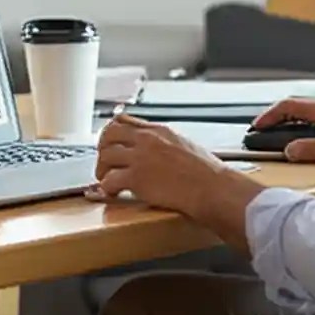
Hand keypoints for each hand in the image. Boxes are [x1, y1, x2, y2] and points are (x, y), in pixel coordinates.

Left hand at [92, 114, 233, 213]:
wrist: (212, 188)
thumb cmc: (207, 173)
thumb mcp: (185, 145)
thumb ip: (165, 144)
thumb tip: (157, 152)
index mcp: (159, 131)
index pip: (124, 121)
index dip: (111, 132)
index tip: (109, 143)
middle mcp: (146, 140)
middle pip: (109, 134)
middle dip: (102, 149)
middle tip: (104, 163)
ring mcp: (140, 158)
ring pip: (105, 156)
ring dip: (102, 170)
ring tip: (106, 181)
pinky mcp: (136, 178)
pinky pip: (109, 181)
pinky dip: (107, 188)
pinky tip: (113, 194)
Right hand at [253, 98, 314, 162]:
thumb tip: (290, 151)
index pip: (289, 106)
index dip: (269, 115)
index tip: (257, 126)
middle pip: (297, 107)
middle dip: (277, 118)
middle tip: (265, 131)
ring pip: (309, 112)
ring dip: (293, 122)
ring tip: (284, 137)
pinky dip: (308, 126)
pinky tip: (314, 140)